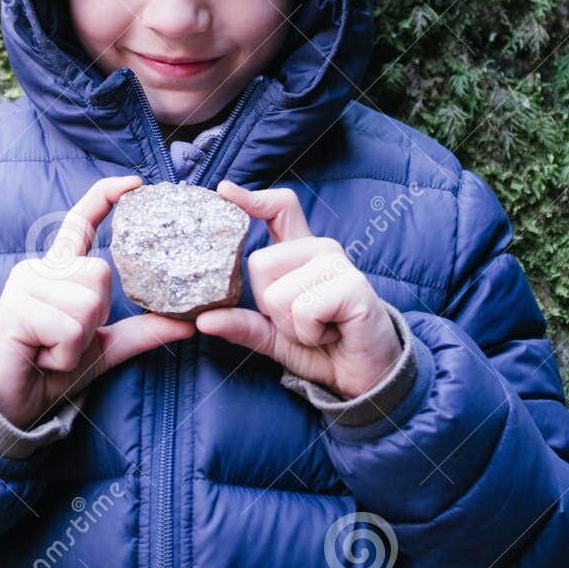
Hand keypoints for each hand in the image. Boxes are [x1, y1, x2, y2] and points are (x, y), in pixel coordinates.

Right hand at [0, 175, 195, 428]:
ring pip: (87, 302)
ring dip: (79, 340)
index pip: (82, 221)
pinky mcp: (15, 308)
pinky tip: (42, 357)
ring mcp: (25, 285)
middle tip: (68, 340)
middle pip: (100, 274)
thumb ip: (142, 332)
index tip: (135, 183)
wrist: (10, 404)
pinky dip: (65, 352)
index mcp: (60, 271)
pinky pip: (68, 327)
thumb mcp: (105, 348)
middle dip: (95, 318)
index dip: (107, 197)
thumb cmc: (51, 369)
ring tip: (53, 350)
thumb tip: (188, 323)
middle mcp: (40, 269)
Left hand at [195, 180, 402, 400]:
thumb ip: (243, 325)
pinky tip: (332, 334)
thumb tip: (203, 319)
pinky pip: (304, 310)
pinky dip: (310, 333)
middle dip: (270, 307)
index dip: (251, 199)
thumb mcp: (274, 338)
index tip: (223, 190)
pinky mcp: (353, 285)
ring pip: (278, 293)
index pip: (278, 209)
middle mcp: (320, 249)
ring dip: (291, 326)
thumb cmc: (322, 349)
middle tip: (302, 322)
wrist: (365, 376)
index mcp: (300, 253)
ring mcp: (338, 264)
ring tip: (319, 329)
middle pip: (259, 263)